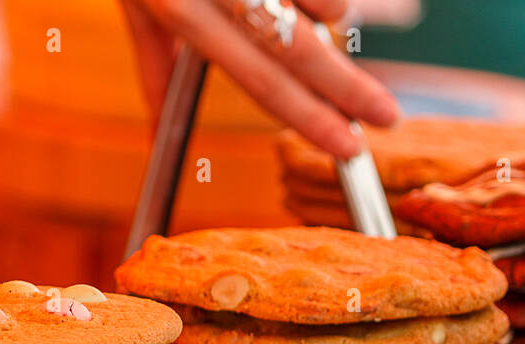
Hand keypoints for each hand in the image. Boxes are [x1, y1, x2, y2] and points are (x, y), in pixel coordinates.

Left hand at [121, 0, 398, 158]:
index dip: (309, 118)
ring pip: (325, 4)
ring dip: (331, 16)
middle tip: (387, 116)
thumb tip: (159, 142)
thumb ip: (155, 69)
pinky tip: (315, 0)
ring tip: (316, 14)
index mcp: (180, 6)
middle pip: (300, 49)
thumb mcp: (136, 2)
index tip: (348, 146)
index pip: (257, 77)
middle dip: (350, 90)